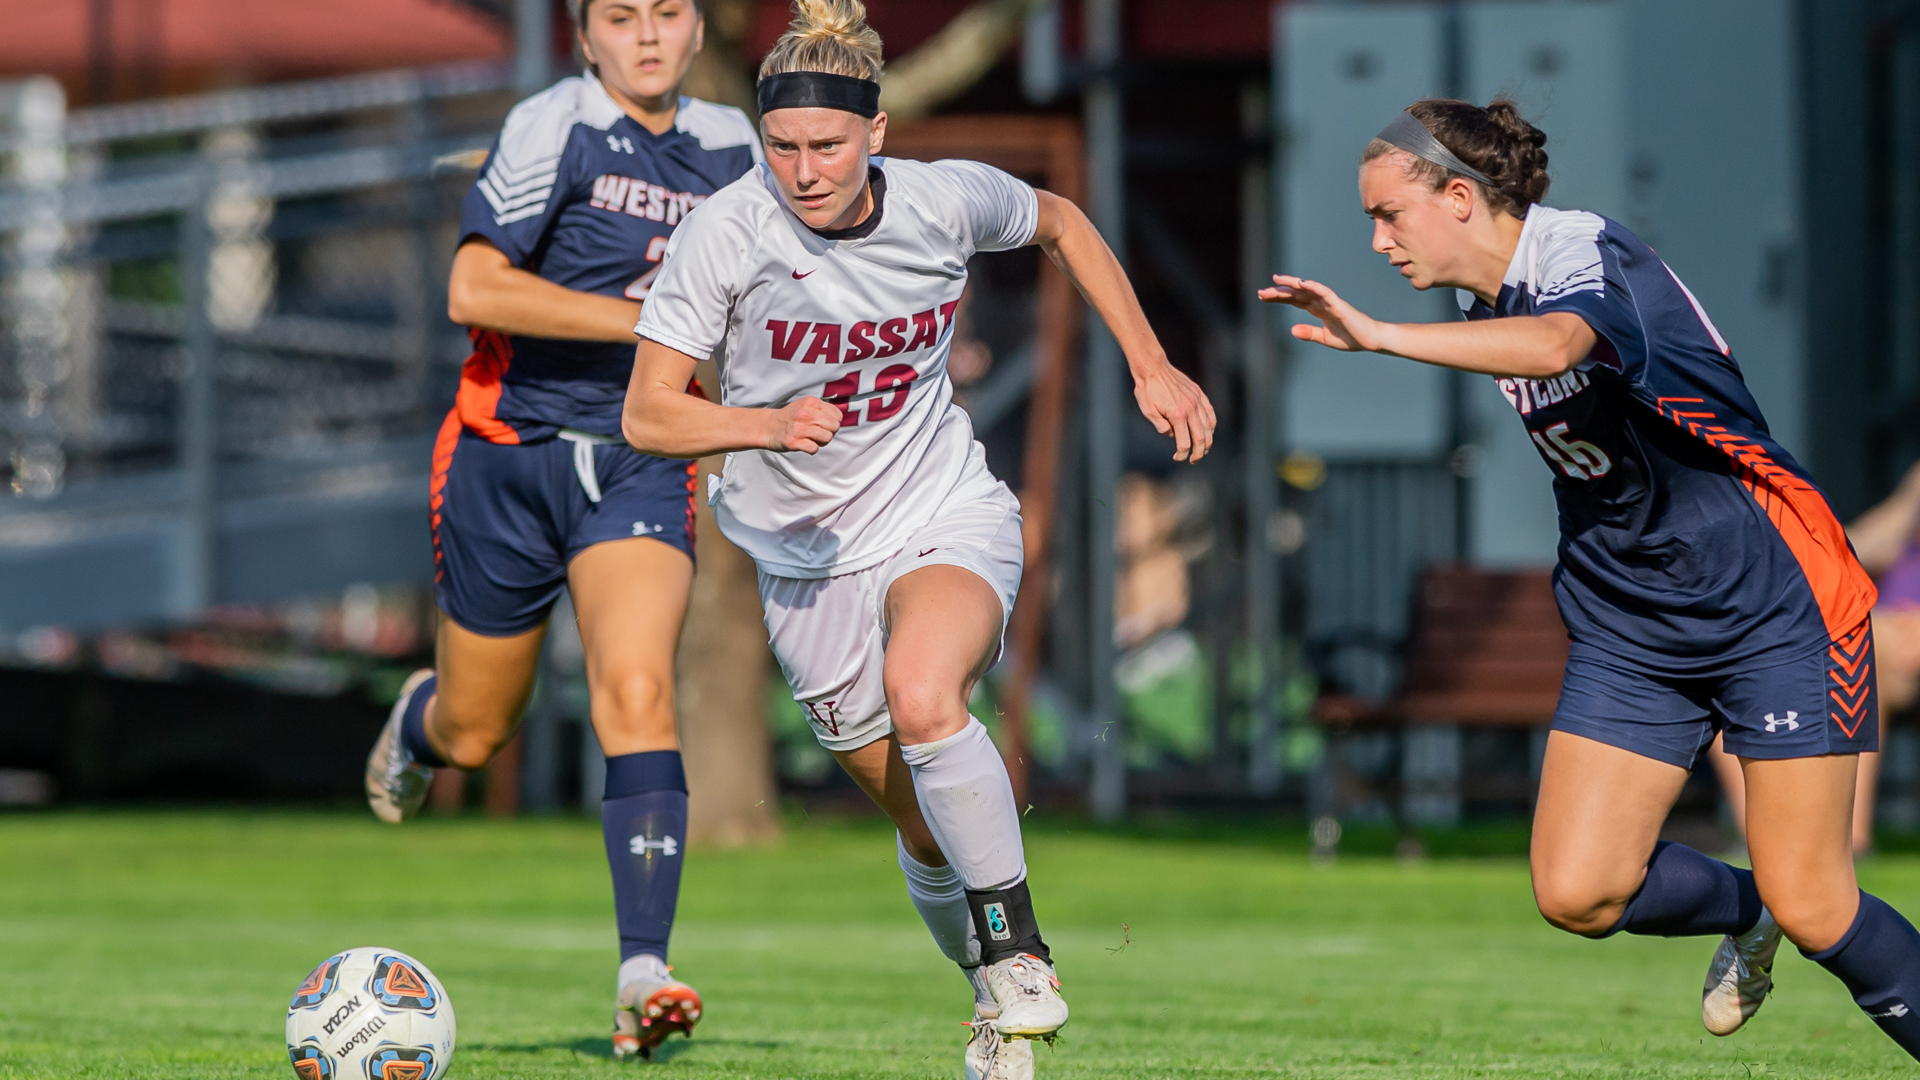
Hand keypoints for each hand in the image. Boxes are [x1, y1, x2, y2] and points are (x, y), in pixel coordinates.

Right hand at [766, 396, 841, 453]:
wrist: (768, 426)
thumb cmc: (791, 417)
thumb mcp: (806, 405)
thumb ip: (822, 409)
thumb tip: (840, 418)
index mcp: (810, 402)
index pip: (837, 415)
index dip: (834, 422)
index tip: (824, 424)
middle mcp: (805, 414)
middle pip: (834, 426)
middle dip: (829, 432)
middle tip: (818, 432)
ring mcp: (799, 428)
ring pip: (827, 438)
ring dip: (822, 441)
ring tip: (812, 438)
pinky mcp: (794, 441)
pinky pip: (814, 448)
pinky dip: (811, 449)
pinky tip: (805, 444)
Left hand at [1132, 362, 1216, 462]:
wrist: (1152, 367)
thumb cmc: (1147, 390)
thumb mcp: (1148, 412)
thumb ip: (1161, 427)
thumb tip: (1172, 435)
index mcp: (1177, 415)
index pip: (1184, 443)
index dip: (1182, 454)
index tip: (1178, 458)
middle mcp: (1190, 408)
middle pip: (1201, 437)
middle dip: (1199, 452)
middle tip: (1194, 460)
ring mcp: (1196, 400)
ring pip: (1209, 426)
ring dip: (1208, 441)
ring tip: (1203, 449)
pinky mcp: (1198, 393)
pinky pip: (1210, 412)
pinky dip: (1211, 424)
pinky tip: (1209, 431)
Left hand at [1258, 274, 1386, 352]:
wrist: (1371, 340)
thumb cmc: (1351, 337)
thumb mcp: (1325, 338)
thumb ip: (1309, 333)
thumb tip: (1292, 330)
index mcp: (1318, 309)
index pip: (1295, 300)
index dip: (1279, 297)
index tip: (1262, 296)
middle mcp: (1322, 302)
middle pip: (1297, 293)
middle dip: (1280, 291)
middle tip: (1261, 291)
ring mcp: (1330, 302)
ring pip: (1308, 289)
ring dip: (1292, 284)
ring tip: (1277, 280)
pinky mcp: (1339, 305)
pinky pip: (1325, 292)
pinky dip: (1314, 286)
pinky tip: (1301, 283)